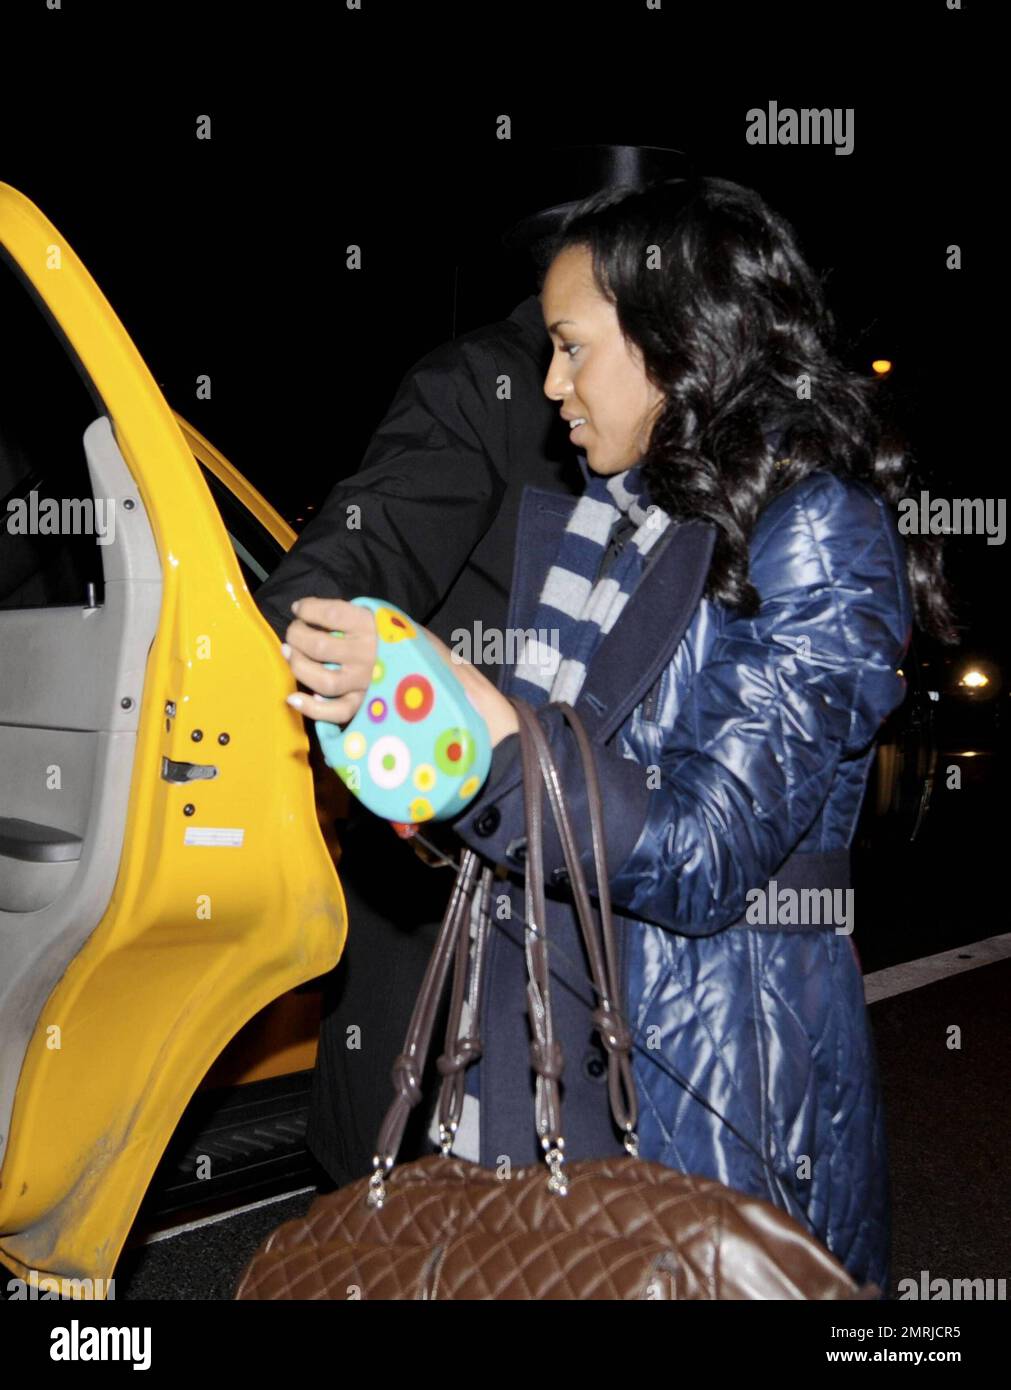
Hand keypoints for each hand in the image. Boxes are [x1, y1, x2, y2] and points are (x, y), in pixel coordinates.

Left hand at [280, 597, 518, 745]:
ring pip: (318, 677)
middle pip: (317, 644)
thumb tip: (338, 620)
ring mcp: (365, 683)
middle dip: (297, 636)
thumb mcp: (408, 628)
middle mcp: (369, 653)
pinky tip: (296, 700)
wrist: (464, 694)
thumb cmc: (434, 657)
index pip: (331, 612)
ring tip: (292, 656)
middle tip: (293, 633)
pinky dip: (310, 708)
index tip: (300, 608)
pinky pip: (332, 712)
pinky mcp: (367, 709)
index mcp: (379, 626)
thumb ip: (376, 624)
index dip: (309, 608)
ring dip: (298, 666)